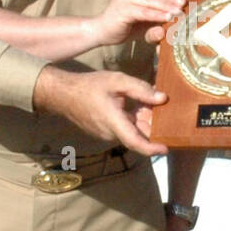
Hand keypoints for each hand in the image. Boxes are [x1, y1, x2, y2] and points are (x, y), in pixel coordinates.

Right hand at [33, 66, 167, 155]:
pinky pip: (124, 129)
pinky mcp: (105, 132)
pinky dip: (134, 121)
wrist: (63, 94)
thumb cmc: (89, 86)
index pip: (135, 142)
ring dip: (143, 121)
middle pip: (138, 135)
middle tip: (167, 111)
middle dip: (153, 126)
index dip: (152, 149)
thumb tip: (162, 98)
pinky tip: (139, 106)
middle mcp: (110, 133)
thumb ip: (140, 89)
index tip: (166, 149)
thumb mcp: (117, 81)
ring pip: (132, 131)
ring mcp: (107, 134)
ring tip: (153, 104)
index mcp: (113, 122)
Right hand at [94, 0, 186, 46]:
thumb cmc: (128, 25)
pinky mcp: (122, 9)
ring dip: (166, 5)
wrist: (103, 31)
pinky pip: (142, 11)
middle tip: (185, 3)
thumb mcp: (148, 18)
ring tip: (179, 11)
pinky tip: (166, 17)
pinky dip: (156, 14)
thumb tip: (179, 14)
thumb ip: (161, 15)